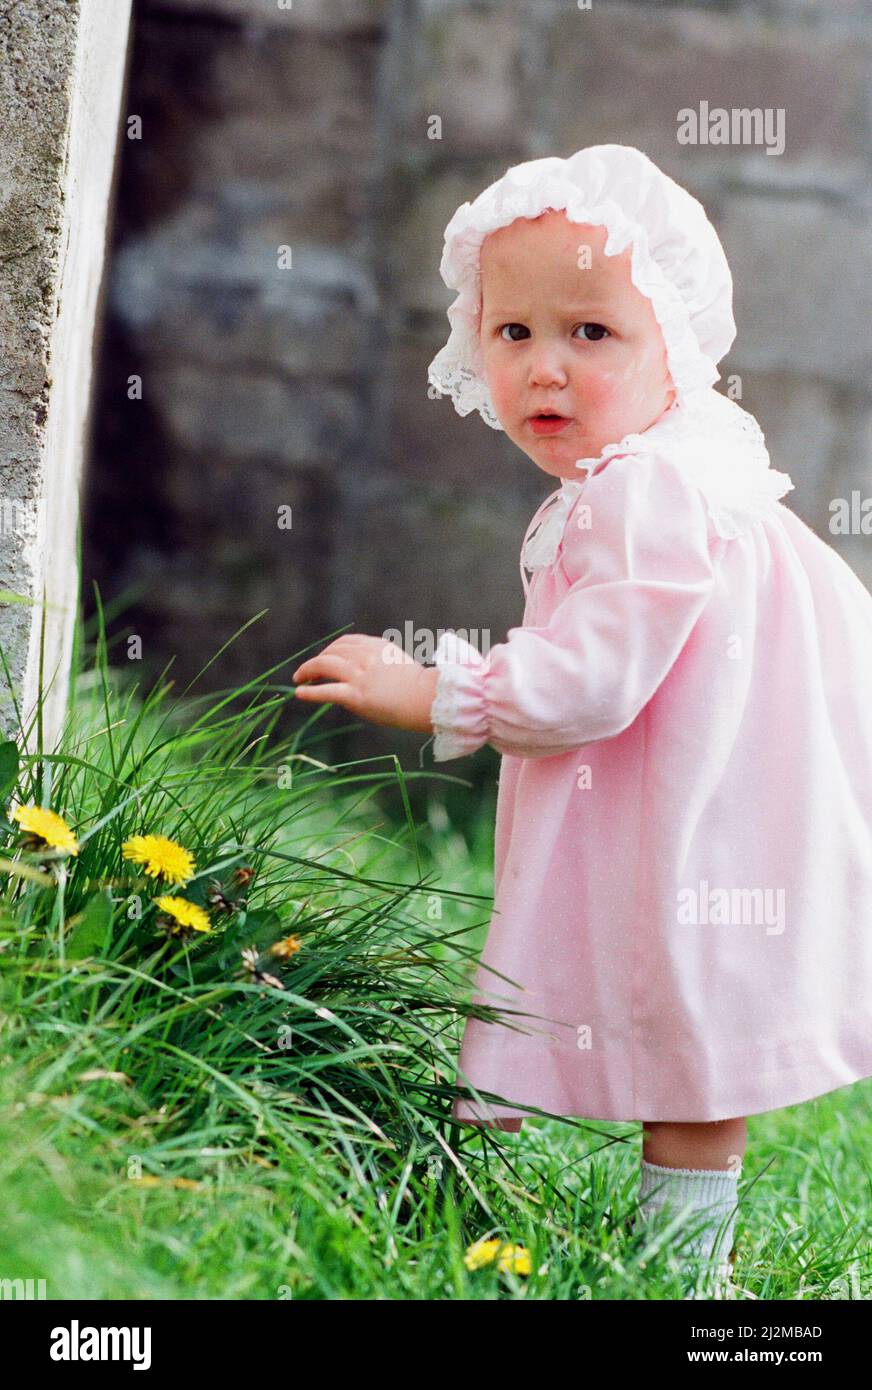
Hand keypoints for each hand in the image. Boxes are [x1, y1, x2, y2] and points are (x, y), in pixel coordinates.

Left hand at [292, 634, 438, 733]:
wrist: (429, 699)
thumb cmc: (421, 688)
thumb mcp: (400, 665)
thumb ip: (383, 663)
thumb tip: (370, 673)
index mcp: (378, 647)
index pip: (347, 642)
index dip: (332, 649)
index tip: (326, 658)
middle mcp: (366, 657)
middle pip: (333, 651)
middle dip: (318, 659)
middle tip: (308, 670)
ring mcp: (360, 676)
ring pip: (324, 665)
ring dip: (308, 670)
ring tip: (300, 678)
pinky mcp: (356, 696)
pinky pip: (327, 691)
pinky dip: (310, 691)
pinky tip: (299, 692)